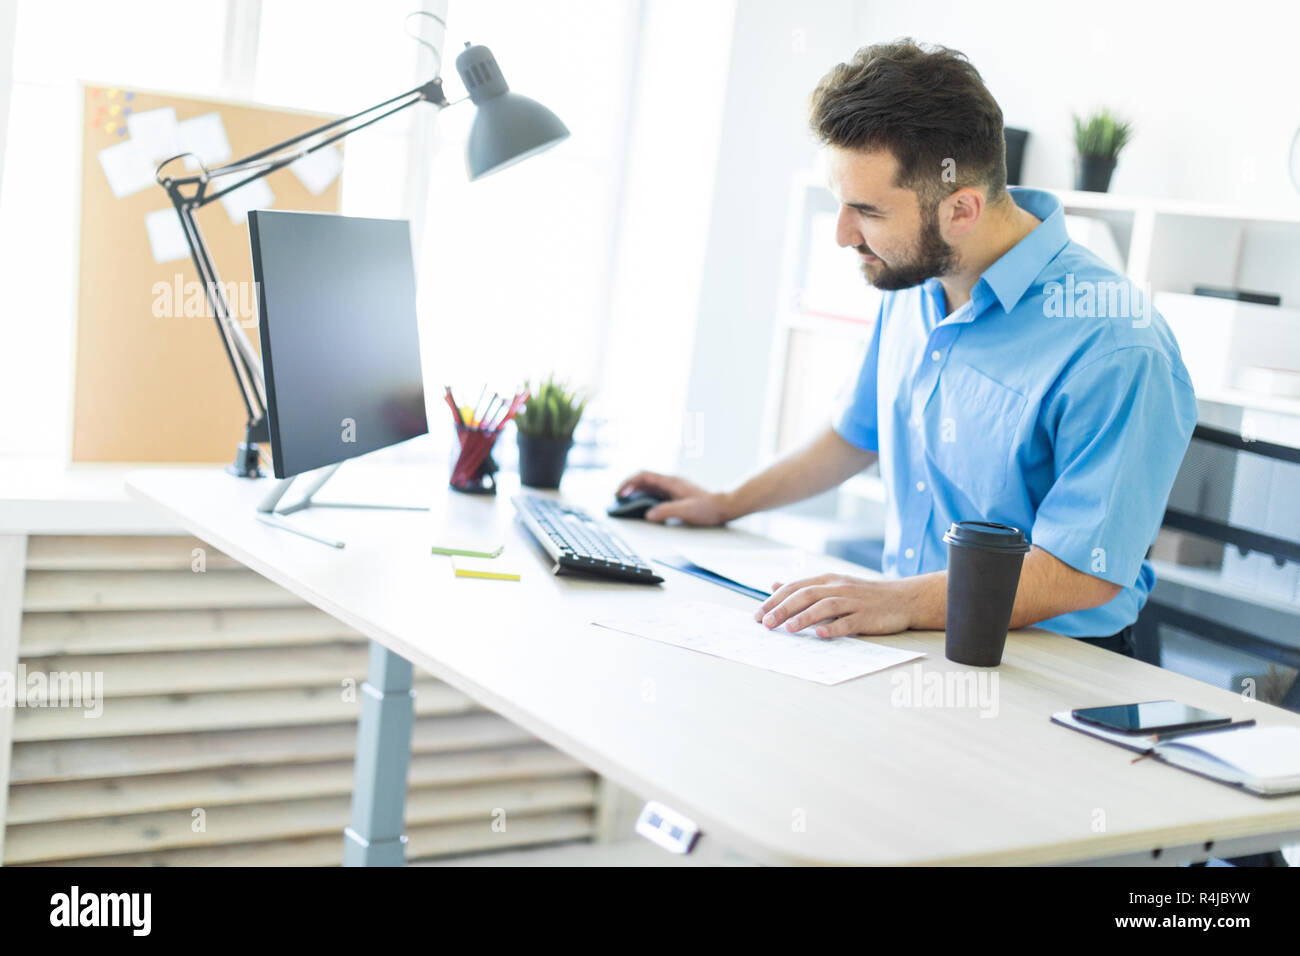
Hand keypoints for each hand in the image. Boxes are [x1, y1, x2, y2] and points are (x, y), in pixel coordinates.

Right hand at [614, 470, 731, 525]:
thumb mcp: (687, 511)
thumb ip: (667, 511)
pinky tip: (641, 505)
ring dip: (635, 491)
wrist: (723, 506)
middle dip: (628, 486)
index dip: (629, 482)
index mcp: (671, 482)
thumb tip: (649, 514)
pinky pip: (655, 492)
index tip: (619, 492)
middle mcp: (670, 482)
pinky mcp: (674, 494)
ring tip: (625, 501)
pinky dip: (644, 496)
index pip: (644, 476)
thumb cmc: (708, 507)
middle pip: (644, 479)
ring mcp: (672, 488)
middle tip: (618, 498)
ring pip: (648, 486)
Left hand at [753, 573, 912, 637]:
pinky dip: (833, 628)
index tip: (758, 614)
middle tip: (765, 623)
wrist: (904, 598)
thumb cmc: (864, 595)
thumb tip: (775, 585)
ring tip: (787, 629)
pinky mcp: (867, 617)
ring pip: (825, 606)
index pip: (795, 587)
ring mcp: (853, 602)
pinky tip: (820, 635)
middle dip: (783, 609)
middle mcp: (839, 588)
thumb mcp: (833, 584)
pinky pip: (848, 622)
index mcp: (828, 580)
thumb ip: (804, 586)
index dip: (775, 600)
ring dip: (804, 617)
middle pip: (806, 595)